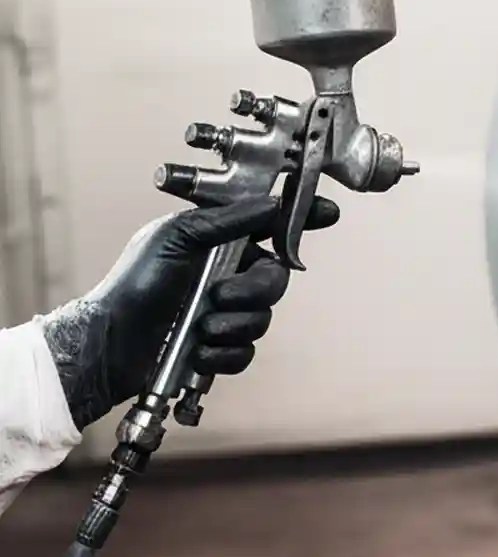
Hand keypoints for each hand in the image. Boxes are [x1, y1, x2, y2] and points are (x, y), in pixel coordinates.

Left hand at [42, 196, 339, 429]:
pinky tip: (199, 350)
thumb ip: (226, 221)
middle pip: (276, 279)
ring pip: (264, 318)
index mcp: (222, 243)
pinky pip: (246, 352)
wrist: (109, 340)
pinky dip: (224, 353)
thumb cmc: (135, 281)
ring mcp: (228, 314)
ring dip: (234, 324)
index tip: (328, 213)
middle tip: (222, 296)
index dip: (303, 219)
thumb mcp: (175, 237)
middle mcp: (230, 276)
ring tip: (201, 327)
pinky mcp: (221, 348)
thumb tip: (272, 203)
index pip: (272, 227)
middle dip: (254, 290)